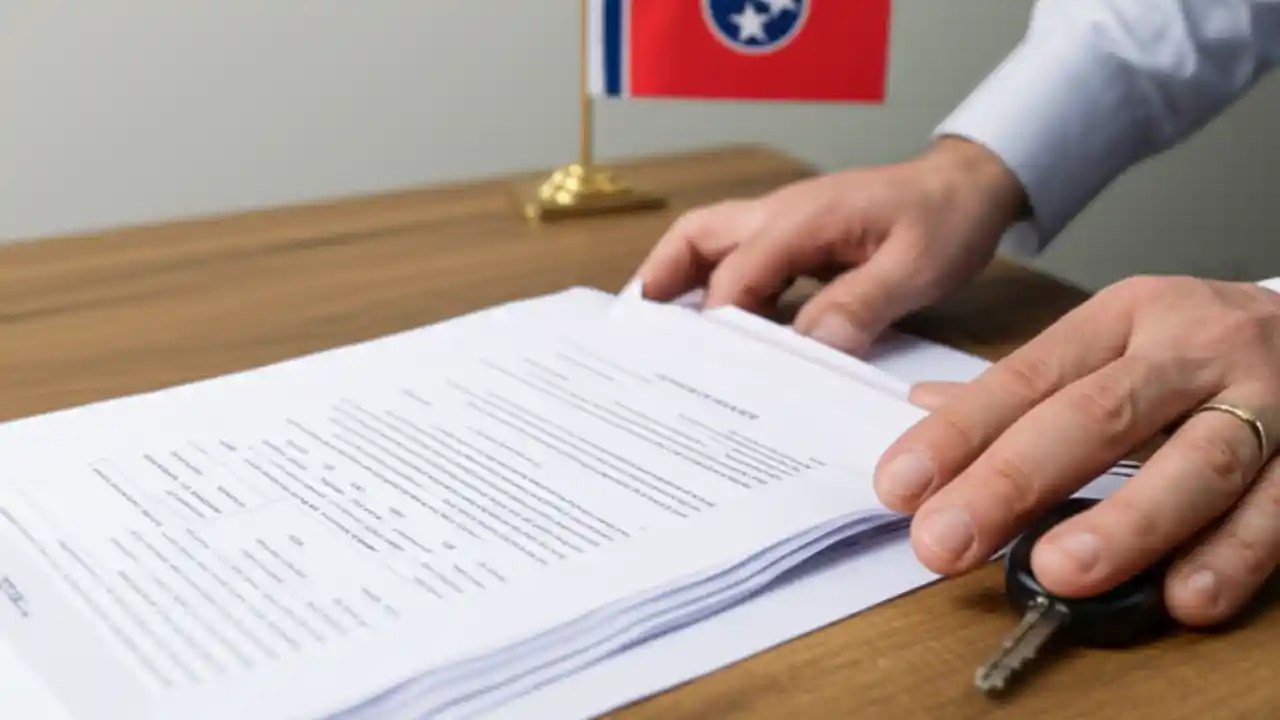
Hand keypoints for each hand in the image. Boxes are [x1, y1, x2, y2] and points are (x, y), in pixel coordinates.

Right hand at [636, 137, 1026, 354]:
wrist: (970, 186)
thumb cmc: (945, 220)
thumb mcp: (915, 268)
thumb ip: (861, 304)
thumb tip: (810, 345)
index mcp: (802, 220)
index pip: (737, 274)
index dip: (718, 322)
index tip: (705, 368)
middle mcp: (781, 215)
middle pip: (697, 238)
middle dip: (660, 279)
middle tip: (637, 330)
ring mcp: (786, 223)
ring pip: (710, 243)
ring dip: (680, 280)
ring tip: (662, 332)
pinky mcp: (797, 237)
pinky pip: (741, 258)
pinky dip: (716, 286)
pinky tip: (721, 326)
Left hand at [875, 275, 1279, 626]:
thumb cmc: (1202, 345)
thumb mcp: (1118, 339)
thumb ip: (1031, 383)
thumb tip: (924, 408)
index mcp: (1126, 317)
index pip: (1027, 376)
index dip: (959, 433)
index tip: (900, 485)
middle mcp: (1192, 349)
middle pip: (1096, 415)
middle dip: (1012, 482)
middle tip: (945, 541)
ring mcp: (1265, 399)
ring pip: (1196, 463)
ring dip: (1125, 524)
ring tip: (1059, 573)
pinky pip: (1278, 508)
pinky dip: (1233, 556)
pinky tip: (1184, 595)